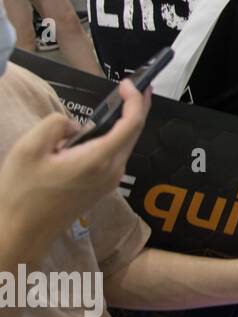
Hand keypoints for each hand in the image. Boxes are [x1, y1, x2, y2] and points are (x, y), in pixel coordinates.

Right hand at [0, 80, 149, 242]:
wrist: (21, 233)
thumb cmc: (22, 193)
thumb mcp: (29, 148)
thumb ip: (56, 124)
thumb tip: (75, 125)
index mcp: (98, 160)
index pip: (132, 124)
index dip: (135, 100)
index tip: (129, 83)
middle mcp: (112, 171)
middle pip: (133, 133)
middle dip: (137, 107)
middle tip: (133, 86)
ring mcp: (109, 182)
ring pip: (125, 144)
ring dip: (124, 122)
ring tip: (119, 102)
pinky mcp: (101, 187)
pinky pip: (114, 155)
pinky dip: (113, 138)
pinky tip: (101, 129)